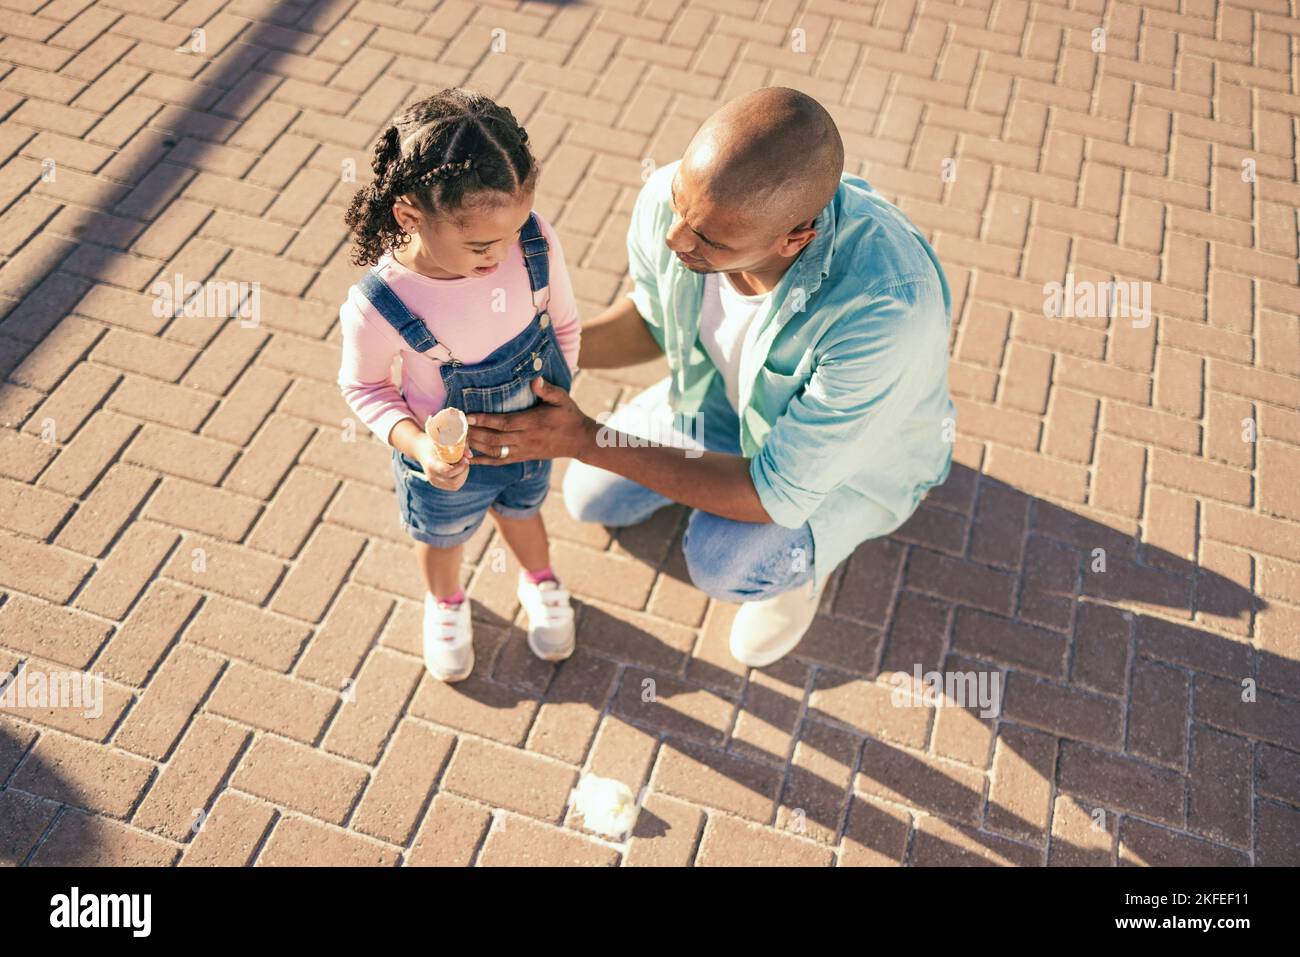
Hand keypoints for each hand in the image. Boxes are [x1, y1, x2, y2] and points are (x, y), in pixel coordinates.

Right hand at [415, 434, 472, 490]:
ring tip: (463, 465)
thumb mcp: (444, 440)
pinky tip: (460, 469)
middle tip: (466, 461)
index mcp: (431, 464)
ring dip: (463, 476)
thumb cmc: (433, 441)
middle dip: (463, 472)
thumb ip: (458, 446)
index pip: (448, 472)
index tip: (464, 458)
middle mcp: (431, 476)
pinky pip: (453, 486)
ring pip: (455, 486)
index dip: (460, 466)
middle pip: (453, 481)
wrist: (420, 448)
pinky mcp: (438, 484)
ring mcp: (434, 481)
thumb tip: (470, 455)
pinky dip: (460, 478)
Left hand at [467, 377, 592, 464]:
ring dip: (475, 446)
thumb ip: (547, 390)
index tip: (468, 416)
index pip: (505, 422)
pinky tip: (470, 459)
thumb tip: (535, 379)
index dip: (485, 420)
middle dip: (473, 433)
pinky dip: (484, 461)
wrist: (580, 441)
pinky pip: (501, 461)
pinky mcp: (523, 457)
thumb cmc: (569, 416)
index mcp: (533, 422)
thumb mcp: (562, 398)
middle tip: (455, 428)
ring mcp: (523, 450)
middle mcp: (526, 438)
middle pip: (495, 438)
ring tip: (457, 440)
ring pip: (495, 451)